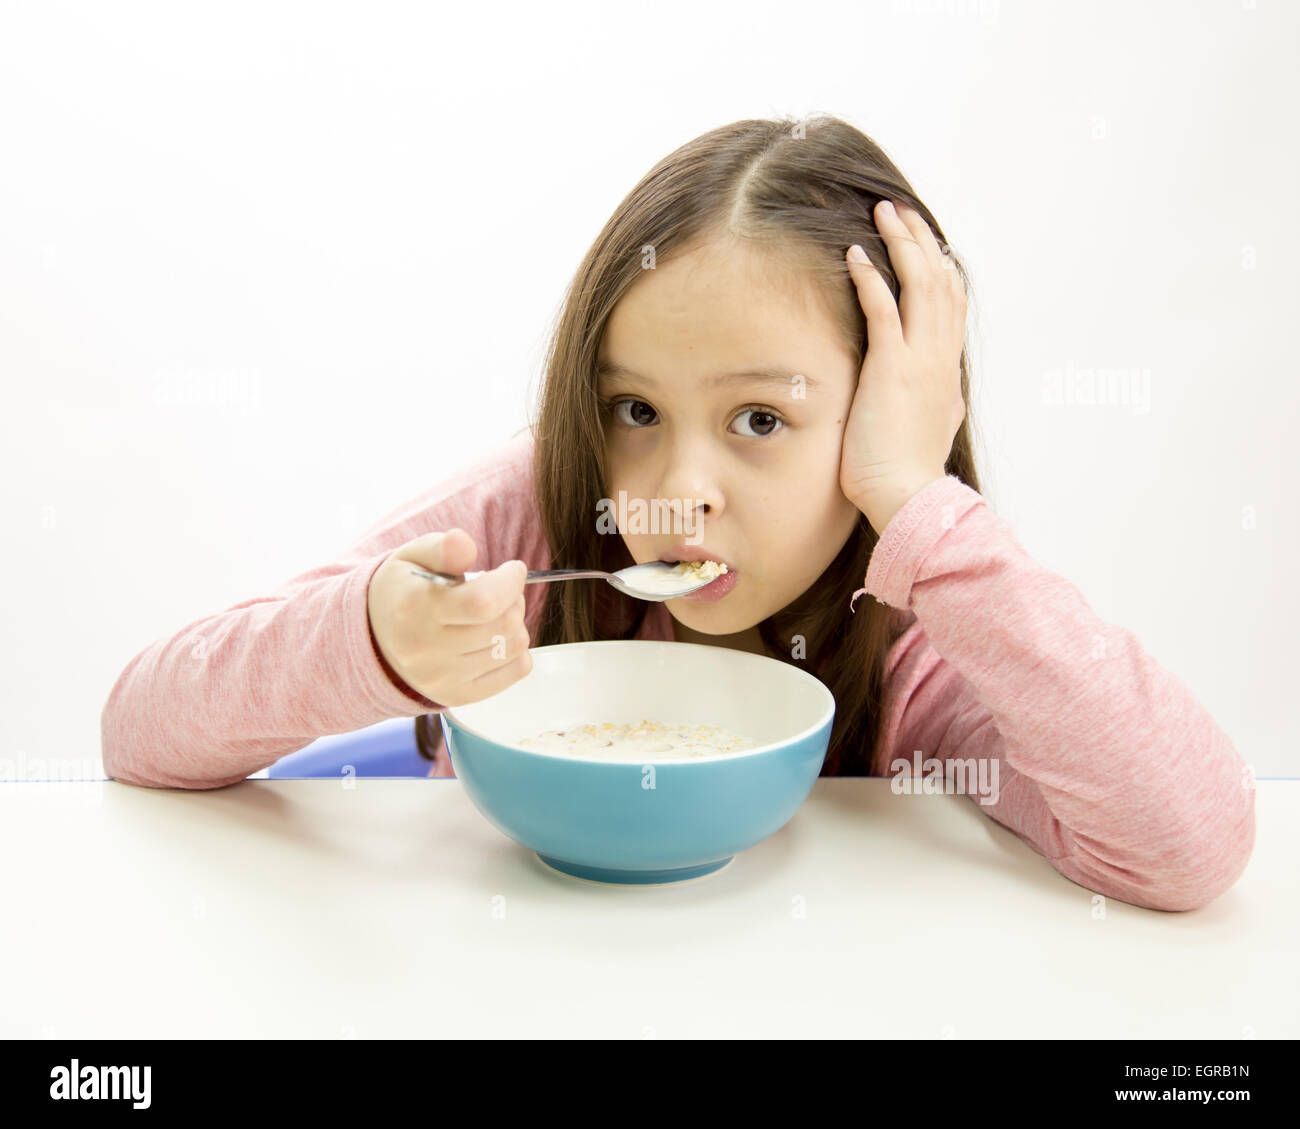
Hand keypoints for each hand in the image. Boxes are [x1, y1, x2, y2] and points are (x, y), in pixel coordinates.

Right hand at [366, 527, 532, 706]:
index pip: (482, 602)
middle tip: (502, 590)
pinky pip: (515, 672)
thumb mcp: (414, 556)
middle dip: (514, 600)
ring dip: (516, 624)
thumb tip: (464, 544)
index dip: (509, 583)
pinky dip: (516, 651)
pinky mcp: (457, 696)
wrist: (375, 639)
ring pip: (513, 647)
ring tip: (495, 613)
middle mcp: (424, 650)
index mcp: (413, 608)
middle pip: (503, 626)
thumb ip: (443, 547)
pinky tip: (495, 638)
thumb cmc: (405, 590)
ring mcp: (440, 678)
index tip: (513, 570)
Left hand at [839, 199, 967, 534]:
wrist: (906, 496)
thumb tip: (947, 394)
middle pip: (939, 281)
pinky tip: (856, 255)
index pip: (951, 304)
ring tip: (883, 212)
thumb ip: (940, 401)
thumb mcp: (934, 427)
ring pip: (919, 285)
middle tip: (899, 209)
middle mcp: (940, 356)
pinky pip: (884, 311)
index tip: (925, 241)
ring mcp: (920, 360)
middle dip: (920, 240)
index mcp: (947, 369)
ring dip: (901, 244)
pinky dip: (871, 279)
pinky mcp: (893, 369)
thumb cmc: (907, 471)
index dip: (939, 267)